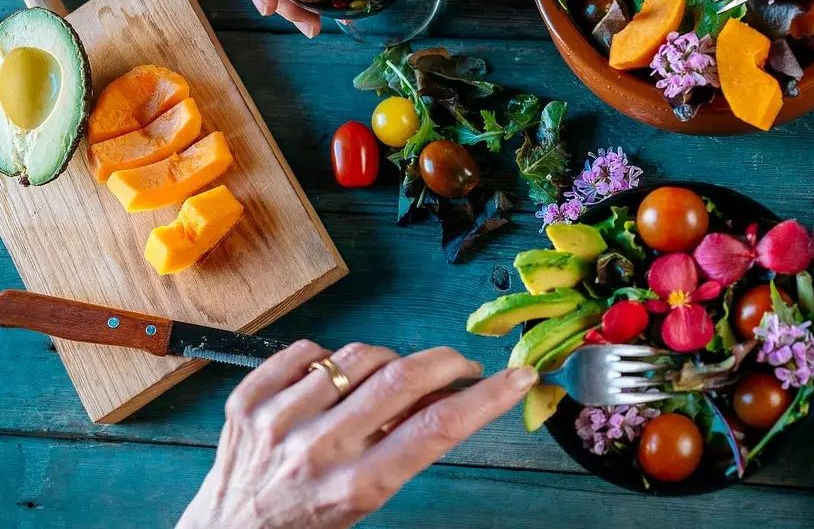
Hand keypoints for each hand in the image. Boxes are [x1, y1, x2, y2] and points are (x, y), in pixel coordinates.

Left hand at [177, 341, 534, 528]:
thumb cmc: (306, 526)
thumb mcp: (364, 501)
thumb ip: (401, 450)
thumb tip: (444, 395)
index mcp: (354, 486)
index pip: (438, 427)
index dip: (488, 397)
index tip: (518, 378)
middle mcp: (317, 449)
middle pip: (403, 378)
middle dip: (447, 363)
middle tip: (462, 367)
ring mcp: (278, 420)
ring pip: (359, 356)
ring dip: (387, 362)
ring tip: (385, 385)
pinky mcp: (247, 400)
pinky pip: (308, 351)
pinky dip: (329, 359)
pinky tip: (333, 383)